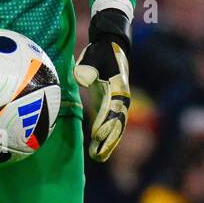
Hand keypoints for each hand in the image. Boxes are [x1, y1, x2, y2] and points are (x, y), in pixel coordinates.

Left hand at [74, 8, 131, 161]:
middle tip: (99, 155)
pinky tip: (97, 148)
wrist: (111, 45)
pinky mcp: (111, 103)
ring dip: (108, 142)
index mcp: (118, 88)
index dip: (105, 123)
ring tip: (98, 157)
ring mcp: (118, 102)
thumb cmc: (101, 51)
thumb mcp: (93, 56)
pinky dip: (106, 136)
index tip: (97, 135)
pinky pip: (110, 123)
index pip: (112, 109)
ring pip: (116, 126)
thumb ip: (88, 68)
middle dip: (109, 140)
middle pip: (117, 123)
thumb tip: (82, 79)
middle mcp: (121, 98)